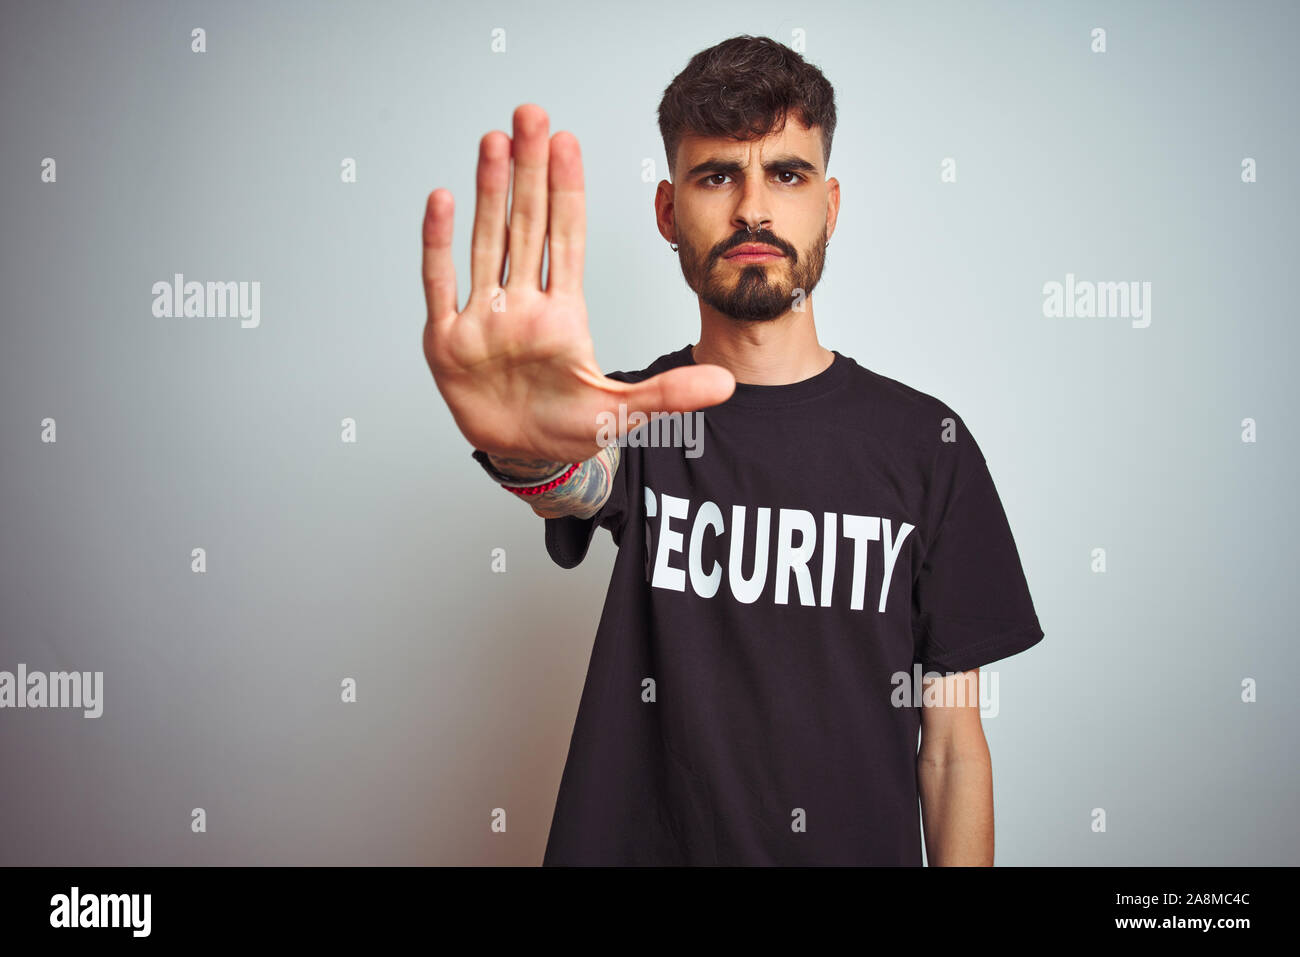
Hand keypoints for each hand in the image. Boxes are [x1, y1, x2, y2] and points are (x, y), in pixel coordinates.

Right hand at [421, 104, 734, 464]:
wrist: (522, 459)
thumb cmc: (567, 429)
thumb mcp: (622, 414)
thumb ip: (670, 395)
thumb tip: (727, 384)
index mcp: (564, 314)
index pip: (567, 239)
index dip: (567, 191)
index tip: (569, 143)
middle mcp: (523, 304)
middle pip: (526, 225)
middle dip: (529, 171)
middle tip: (532, 115)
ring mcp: (484, 318)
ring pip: (487, 243)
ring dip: (489, 193)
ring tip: (494, 142)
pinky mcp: (448, 341)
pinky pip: (441, 284)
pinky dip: (439, 245)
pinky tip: (442, 200)